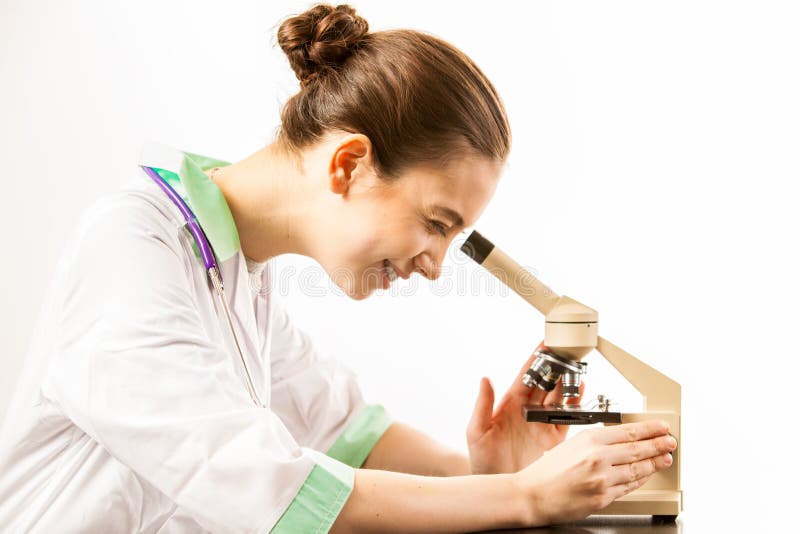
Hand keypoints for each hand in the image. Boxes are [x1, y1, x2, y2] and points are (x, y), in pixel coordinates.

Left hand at [467, 343, 583, 473]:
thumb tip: (484, 379)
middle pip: (546, 382)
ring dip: (568, 382)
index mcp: (510, 404)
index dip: (535, 359)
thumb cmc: (482, 460)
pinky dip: (576, 404)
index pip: (525, 376)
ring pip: (559, 397)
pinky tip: (581, 392)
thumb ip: (483, 405)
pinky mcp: (555, 439)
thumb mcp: (477, 431)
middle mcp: (529, 410)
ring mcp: (542, 423)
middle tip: (568, 352)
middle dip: (557, 366)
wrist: (498, 489)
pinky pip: (568, 417)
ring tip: (577, 368)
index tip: (545, 344)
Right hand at [515, 419, 676, 525]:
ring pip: (637, 469)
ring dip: (654, 463)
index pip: (628, 432)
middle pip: (637, 450)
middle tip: (670, 442)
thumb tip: (620, 441)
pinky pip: (628, 487)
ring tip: (665, 458)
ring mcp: (602, 479)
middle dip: (658, 445)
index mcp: (589, 440)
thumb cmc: (545, 472)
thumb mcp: (570, 446)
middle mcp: (598, 458)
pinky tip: (646, 475)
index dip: (649, 430)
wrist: (531, 495)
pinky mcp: (603, 498)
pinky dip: (640, 480)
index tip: (661, 427)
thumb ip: (595, 443)